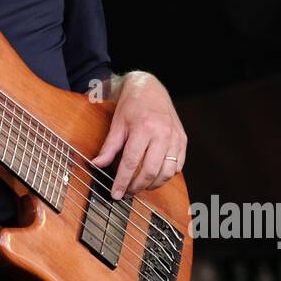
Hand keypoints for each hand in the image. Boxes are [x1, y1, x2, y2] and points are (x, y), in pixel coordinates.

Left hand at [90, 72, 186, 198]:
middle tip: (127, 192)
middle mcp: (162, 133)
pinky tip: (155, 176)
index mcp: (144, 128)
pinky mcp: (182, 140)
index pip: (131, 162)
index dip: (122, 181)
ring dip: (153, 184)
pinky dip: (166, 175)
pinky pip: (178, 165)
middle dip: (137, 186)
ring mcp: (175, 137)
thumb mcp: (117, 123)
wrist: (150, 87)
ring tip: (140, 186)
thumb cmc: (132, 104)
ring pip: (167, 172)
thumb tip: (97, 164)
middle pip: (150, 170)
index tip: (115, 194)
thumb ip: (109, 147)